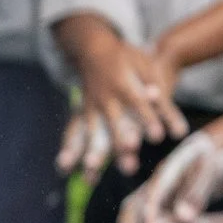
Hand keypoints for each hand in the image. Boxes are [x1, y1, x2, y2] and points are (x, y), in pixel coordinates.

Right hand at [54, 12, 187, 180]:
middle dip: (119, 143)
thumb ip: (154, 82)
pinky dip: (69, 151)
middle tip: (128, 163)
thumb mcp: (144, 63)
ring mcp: (91, 107)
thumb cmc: (127, 58)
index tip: (157, 137)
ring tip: (91, 174)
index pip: (138, 105)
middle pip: (113, 124)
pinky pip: (73, 134)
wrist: (93, 47)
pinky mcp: (81, 114)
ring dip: (92, 154)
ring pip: (92, 134)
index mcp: (124, 84)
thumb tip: (158, 96)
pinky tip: (64, 170)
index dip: (148, 120)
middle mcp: (106, 99)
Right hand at [106, 120, 222, 222]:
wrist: (219, 146)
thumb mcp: (212, 170)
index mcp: (169, 170)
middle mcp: (159, 182)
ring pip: (141, 217)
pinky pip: (155, 222)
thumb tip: (182, 219)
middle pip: (134, 206)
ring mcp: (161, 192)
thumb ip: (197, 194)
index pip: (152, 195)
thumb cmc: (217, 154)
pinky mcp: (167, 202)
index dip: (149, 217)